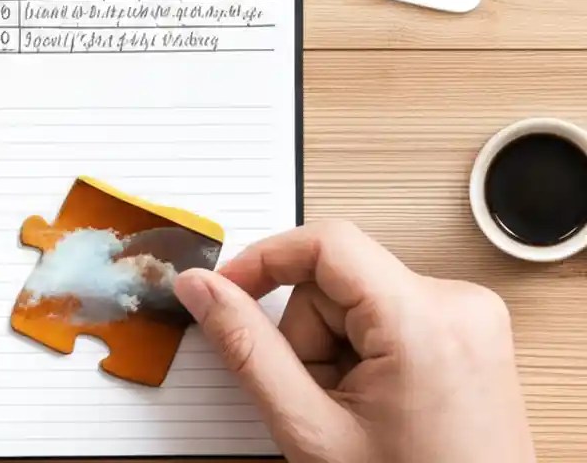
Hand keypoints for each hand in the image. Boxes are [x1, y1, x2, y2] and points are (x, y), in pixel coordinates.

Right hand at [174, 219, 535, 462]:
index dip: (264, 261)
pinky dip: (363, 355)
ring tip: (351, 411)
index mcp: (425, 319)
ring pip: (357, 301)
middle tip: (317, 399)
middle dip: (307, 336)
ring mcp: (470, 318)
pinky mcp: (469, 334)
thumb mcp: (309, 427)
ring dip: (332, 350)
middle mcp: (458, 303)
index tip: (226, 291)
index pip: (326, 243)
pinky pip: (387, 316)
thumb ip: (247, 349)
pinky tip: (375, 404)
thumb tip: (202, 288)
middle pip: (337, 280)